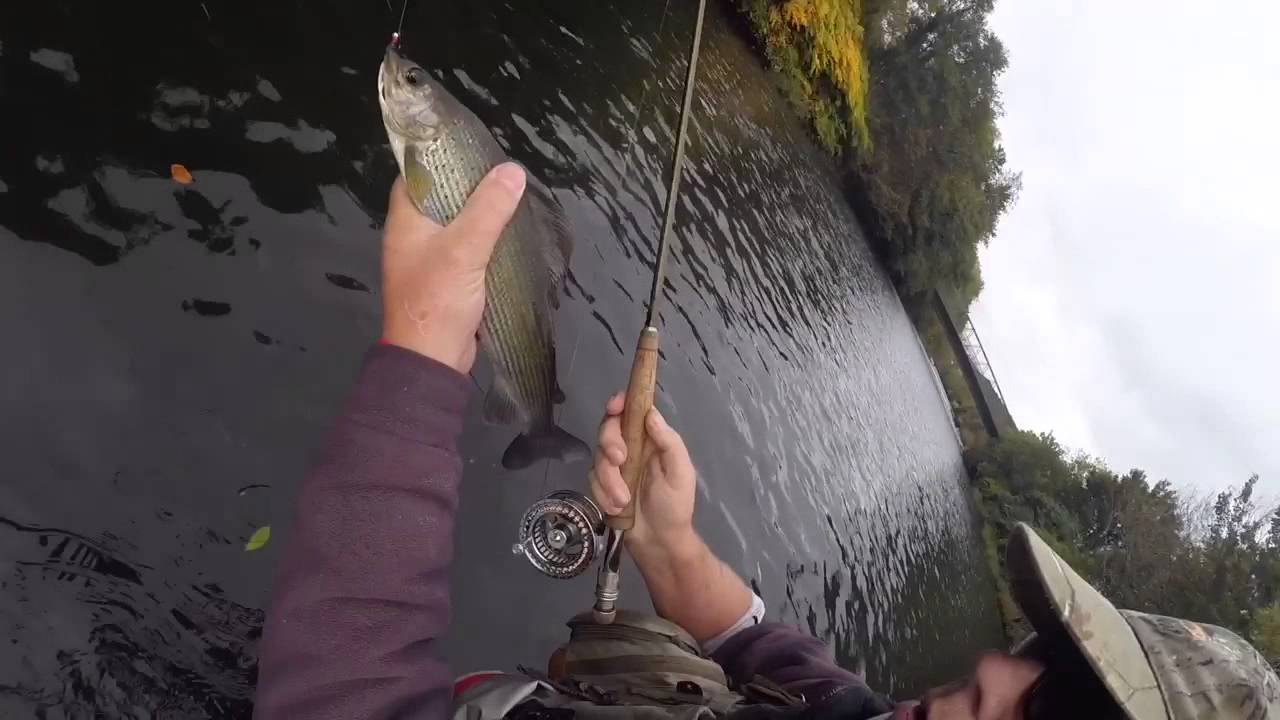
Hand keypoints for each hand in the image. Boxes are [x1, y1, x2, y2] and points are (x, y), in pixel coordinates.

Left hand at [380, 163, 526, 372]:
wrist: (432, 359)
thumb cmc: (438, 299)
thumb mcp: (465, 248)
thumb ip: (489, 209)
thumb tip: (512, 171)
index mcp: (404, 222)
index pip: (415, 176)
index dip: (438, 158)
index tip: (469, 148)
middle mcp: (411, 237)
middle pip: (439, 200)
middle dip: (467, 186)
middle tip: (499, 171)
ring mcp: (428, 261)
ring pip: (454, 226)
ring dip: (478, 215)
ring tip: (508, 197)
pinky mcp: (445, 281)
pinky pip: (464, 251)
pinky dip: (482, 241)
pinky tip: (506, 234)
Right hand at [590, 392, 697, 555]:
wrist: (659, 543)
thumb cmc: (675, 506)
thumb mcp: (680, 472)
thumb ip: (668, 442)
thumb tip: (651, 413)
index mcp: (651, 440)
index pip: (632, 412)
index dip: (620, 403)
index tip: (615, 407)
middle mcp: (631, 448)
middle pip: (608, 429)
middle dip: (610, 443)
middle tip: (620, 461)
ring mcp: (615, 467)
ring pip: (598, 457)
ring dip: (609, 479)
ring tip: (624, 500)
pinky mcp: (603, 485)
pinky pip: (593, 481)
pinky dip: (603, 494)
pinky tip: (617, 508)